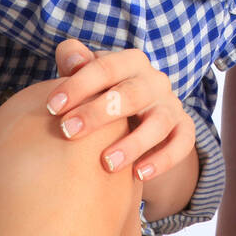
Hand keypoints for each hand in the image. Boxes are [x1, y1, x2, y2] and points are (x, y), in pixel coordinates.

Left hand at [46, 38, 193, 182]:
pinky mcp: (184, 129)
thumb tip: (72, 59)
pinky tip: (139, 175)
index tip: (52, 107)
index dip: (78, 85)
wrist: (138, 117)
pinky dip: (163, 159)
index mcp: (131, 62)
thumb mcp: (88, 77)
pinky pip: (181, 144)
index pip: (106, 67)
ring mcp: (171, 105)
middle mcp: (155, 80)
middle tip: (68, 132)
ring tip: (107, 163)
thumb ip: (76, 63)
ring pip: (159, 122)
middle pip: (131, 93)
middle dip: (99, 113)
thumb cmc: (102, 94)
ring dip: (134, 143)